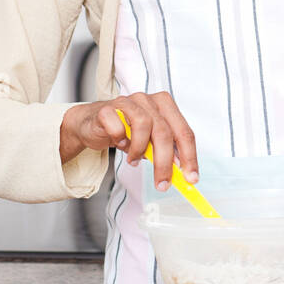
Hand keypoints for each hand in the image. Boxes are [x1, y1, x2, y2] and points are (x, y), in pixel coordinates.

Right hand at [60, 92, 198, 192]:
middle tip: (163, 183)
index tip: (191, 177)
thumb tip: (181, 171)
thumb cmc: (125, 131)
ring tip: (133, 159)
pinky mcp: (107, 109)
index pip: (184, 132)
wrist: (92, 125)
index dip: (189, 156)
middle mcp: (149, 100)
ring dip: (139, 150)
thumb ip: (166, 151)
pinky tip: (119, 143)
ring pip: (143, 125)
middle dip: (165, 163)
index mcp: (165, 106)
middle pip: (164, 132)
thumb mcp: (150, 142)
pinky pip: (117, 126)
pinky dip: (120, 139)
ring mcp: (128, 102)